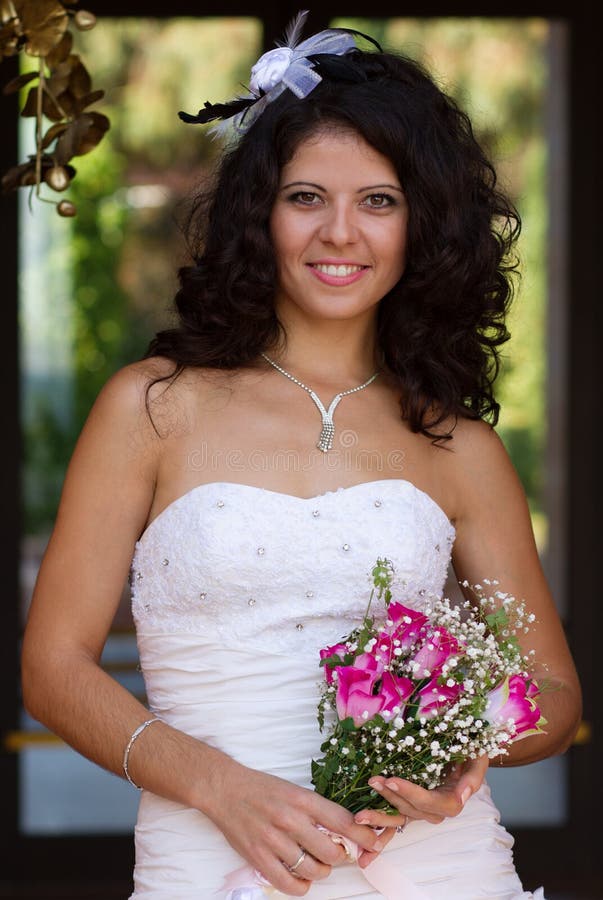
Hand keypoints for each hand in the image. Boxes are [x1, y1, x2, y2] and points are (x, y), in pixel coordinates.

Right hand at [206, 760, 386, 894]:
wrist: (224, 789)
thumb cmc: (262, 789)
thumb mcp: (294, 791)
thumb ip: (317, 810)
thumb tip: (345, 832)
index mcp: (302, 799)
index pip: (343, 821)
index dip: (363, 836)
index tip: (373, 843)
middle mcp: (290, 819)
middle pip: (332, 852)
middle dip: (339, 857)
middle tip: (334, 853)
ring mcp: (273, 840)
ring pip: (313, 871)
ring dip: (320, 872)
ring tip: (316, 864)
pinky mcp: (258, 858)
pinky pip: (289, 885)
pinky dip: (301, 886)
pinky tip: (300, 877)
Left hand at [352, 754, 489, 830]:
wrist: (466, 751)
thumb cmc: (472, 753)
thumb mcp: (478, 761)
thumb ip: (473, 779)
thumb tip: (463, 796)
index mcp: (451, 800)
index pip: (430, 802)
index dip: (410, 793)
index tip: (391, 779)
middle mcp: (435, 809)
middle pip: (410, 809)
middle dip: (389, 798)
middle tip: (371, 783)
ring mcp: (421, 809)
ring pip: (400, 816)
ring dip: (380, 815)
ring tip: (361, 813)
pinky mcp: (411, 804)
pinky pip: (396, 818)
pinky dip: (380, 827)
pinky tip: (364, 834)